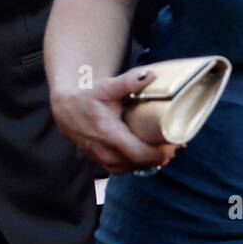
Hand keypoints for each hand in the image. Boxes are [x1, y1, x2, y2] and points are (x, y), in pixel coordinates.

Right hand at [50, 65, 180, 174]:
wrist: (65, 108)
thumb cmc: (87, 96)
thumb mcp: (107, 86)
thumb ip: (128, 82)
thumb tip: (151, 75)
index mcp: (109, 135)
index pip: (141, 154)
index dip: (161, 153)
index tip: (176, 143)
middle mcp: (105, 151)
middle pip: (141, 164)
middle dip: (161, 157)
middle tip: (177, 144)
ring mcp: (102, 159)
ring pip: (133, 168)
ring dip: (151, 162)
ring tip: (166, 149)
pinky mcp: (101, 162)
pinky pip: (124, 168)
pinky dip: (138, 164)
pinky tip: (149, 154)